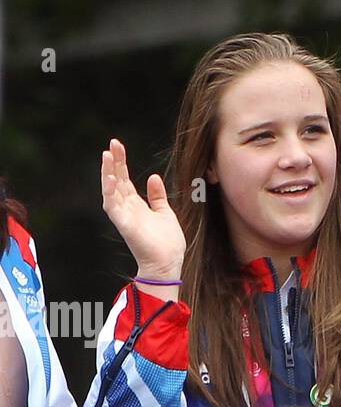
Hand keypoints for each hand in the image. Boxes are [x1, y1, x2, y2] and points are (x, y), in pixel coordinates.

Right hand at [100, 138, 185, 282]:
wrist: (167, 263)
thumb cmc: (165, 241)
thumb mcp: (164, 212)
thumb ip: (157, 195)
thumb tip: (153, 176)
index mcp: (135, 204)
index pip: (125, 179)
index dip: (120, 162)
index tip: (117, 145)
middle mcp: (126, 208)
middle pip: (117, 180)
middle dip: (114, 162)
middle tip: (112, 143)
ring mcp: (124, 216)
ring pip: (111, 191)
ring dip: (108, 174)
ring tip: (107, 155)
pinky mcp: (125, 225)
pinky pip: (113, 207)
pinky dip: (111, 193)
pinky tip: (111, 179)